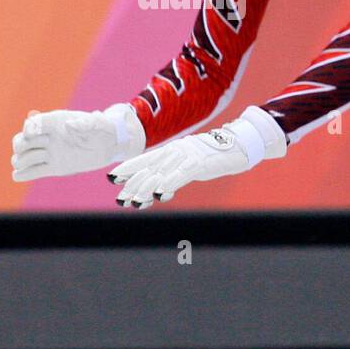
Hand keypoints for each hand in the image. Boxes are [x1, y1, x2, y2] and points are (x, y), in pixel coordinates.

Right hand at [11, 104, 145, 181]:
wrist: (109, 144)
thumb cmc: (102, 129)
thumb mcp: (97, 124)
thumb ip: (85, 123)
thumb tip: (70, 125)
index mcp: (54, 123)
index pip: (31, 124)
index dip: (28, 129)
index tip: (33, 133)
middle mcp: (46, 138)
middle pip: (20, 141)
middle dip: (24, 146)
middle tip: (46, 148)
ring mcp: (48, 153)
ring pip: (21, 157)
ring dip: (22, 161)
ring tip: (42, 160)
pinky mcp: (53, 167)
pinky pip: (30, 172)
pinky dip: (22, 174)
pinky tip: (20, 175)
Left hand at [106, 106, 286, 207]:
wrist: (238, 146)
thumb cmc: (214, 156)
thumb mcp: (189, 162)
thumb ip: (174, 171)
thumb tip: (160, 187)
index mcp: (171, 149)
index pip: (144, 159)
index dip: (127, 168)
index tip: (112, 178)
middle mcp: (175, 151)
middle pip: (149, 170)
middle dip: (133, 185)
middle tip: (120, 199)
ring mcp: (186, 157)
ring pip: (161, 175)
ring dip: (146, 190)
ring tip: (134, 201)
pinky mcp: (198, 164)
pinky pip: (180, 176)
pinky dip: (169, 185)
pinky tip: (159, 195)